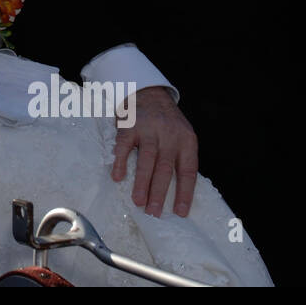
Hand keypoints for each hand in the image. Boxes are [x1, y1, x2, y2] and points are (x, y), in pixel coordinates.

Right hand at [112, 86, 197, 217]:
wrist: (149, 92)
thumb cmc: (167, 123)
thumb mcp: (182, 136)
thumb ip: (181, 158)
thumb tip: (178, 193)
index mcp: (186, 140)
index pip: (188, 171)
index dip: (184, 192)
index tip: (180, 212)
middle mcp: (169, 135)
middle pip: (165, 168)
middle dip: (159, 193)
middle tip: (154, 212)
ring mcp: (148, 130)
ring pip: (146, 160)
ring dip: (142, 183)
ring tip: (138, 202)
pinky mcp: (130, 126)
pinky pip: (124, 146)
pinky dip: (120, 162)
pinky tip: (117, 177)